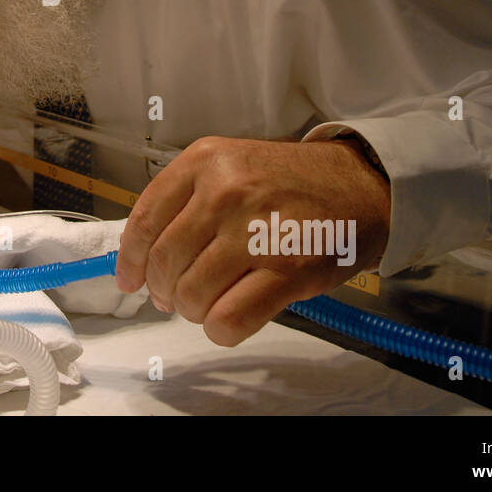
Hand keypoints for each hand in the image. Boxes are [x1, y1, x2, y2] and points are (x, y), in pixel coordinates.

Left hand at [115, 136, 390, 345]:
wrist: (360, 184)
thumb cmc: (290, 183)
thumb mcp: (230, 167)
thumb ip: (185, 202)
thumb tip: (142, 259)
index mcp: (205, 161)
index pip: (145, 221)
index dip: (131, 260)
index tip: (130, 280)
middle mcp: (225, 192)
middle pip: (166, 262)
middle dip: (164, 290)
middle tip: (176, 297)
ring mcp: (256, 231)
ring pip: (193, 295)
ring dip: (194, 310)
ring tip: (209, 303)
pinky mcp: (288, 270)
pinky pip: (230, 319)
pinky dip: (221, 330)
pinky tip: (228, 320)